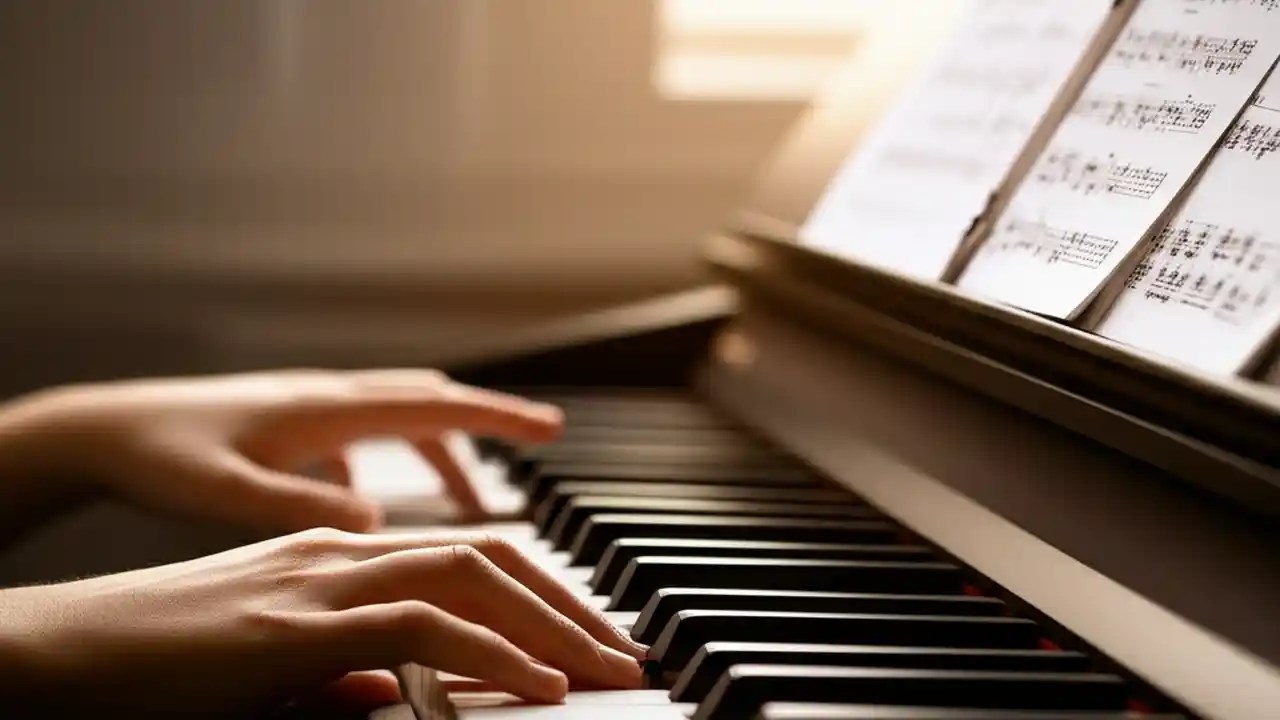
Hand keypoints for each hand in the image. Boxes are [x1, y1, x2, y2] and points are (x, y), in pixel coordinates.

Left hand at [0, 369, 559, 533]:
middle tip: (540, 440)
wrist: (105, 429)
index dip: (497, 416)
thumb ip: (298, 506)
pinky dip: (391, 469)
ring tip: (473, 501)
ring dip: (443, 453)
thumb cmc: (161, 457)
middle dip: (488, 423)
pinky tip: (374, 510)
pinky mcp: (292, 429)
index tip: (551, 428)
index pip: (432, 405)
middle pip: (429, 402)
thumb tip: (377, 521)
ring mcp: (312, 411)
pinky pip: (362, 442)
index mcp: (328, 409)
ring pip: (399, 421)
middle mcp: (329, 399)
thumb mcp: (226, 492)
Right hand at [0, 528, 646, 715]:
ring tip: (608, 670)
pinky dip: (490, 654)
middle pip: (490, 558)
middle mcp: (341, 553)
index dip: (541, 597)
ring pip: (472, 577)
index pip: (468, 561)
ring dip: (552, 624)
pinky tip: (536, 684)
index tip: (590, 644)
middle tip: (627, 655)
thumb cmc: (155, 670)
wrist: (57, 652)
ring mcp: (320, 579)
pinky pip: (420, 626)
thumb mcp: (269, 678)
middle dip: (570, 606)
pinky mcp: (296, 622)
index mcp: (339, 560)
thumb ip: (338, 681)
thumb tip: (399, 697)